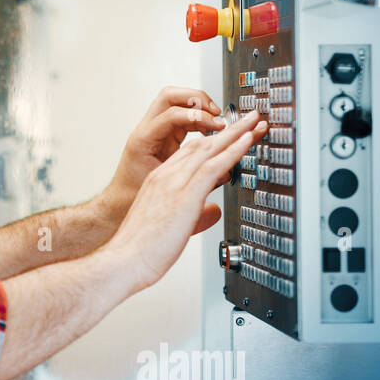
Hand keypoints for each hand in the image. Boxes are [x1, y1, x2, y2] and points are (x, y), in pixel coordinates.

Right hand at [100, 110, 267, 291]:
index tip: (233, 135)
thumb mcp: (172, 224)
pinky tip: (247, 140)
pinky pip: (213, 166)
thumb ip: (195, 213)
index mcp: (160, 180)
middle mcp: (166, 175)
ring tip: (256, 121)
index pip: (191, 153)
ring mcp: (174, 183)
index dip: (215, 141)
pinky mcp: (184, 194)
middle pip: (203, 144)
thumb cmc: (142, 248)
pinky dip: (232, 150)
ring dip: (237, 133)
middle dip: (230, 130)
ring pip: (210, 149)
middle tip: (251, 119)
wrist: (123, 259)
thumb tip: (214, 211)